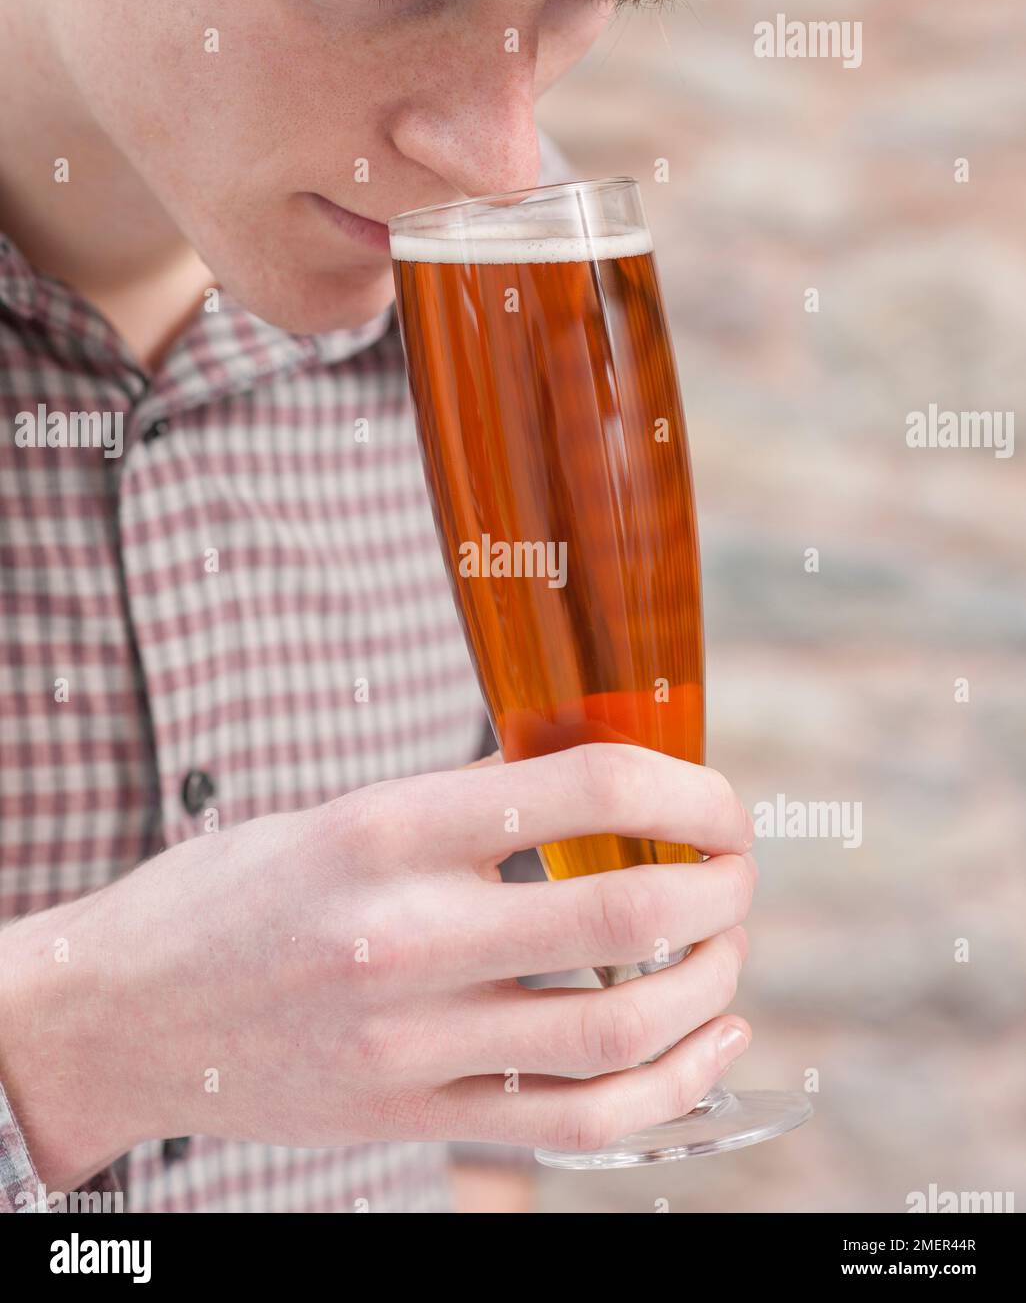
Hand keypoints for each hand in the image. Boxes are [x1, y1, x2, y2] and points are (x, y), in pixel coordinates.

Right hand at [0, 744, 753, 1189]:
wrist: (119, 1013)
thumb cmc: (233, 894)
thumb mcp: (342, 813)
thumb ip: (469, 810)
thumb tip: (606, 798)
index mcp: (388, 829)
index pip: (586, 790)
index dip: (686, 790)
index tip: (715, 799)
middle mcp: (406, 935)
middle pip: (626, 917)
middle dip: (720, 885)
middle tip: (736, 868)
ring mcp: (413, 1042)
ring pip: (620, 1028)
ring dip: (710, 984)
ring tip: (725, 948)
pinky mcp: (415, 1117)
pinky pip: (578, 1121)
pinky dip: (673, 1083)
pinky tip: (712, 1042)